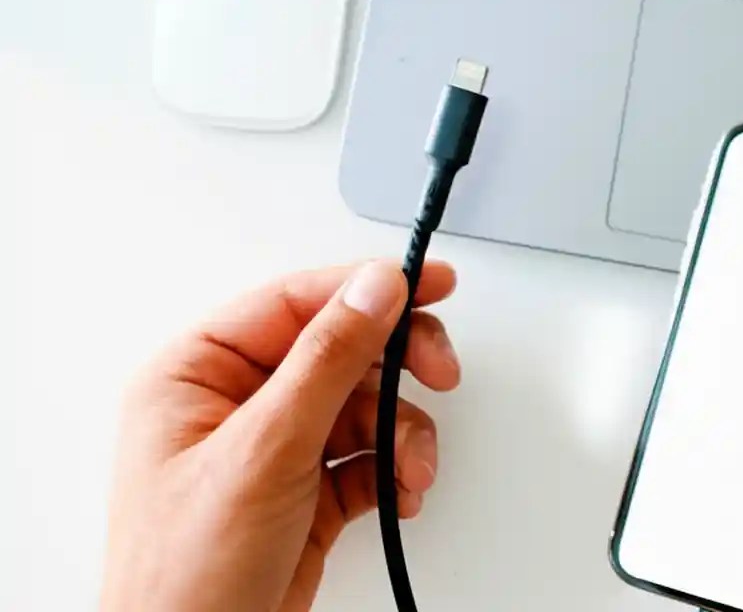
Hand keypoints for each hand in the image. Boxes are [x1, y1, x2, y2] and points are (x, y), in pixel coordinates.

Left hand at [100, 260, 460, 611]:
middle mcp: (236, 403)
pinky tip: (400, 492)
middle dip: (396, 366)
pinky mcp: (306, 491)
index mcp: (199, 373)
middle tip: (440, 371)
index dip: (367, 288)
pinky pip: (367, 456)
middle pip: (340, 349)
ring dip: (402, 433)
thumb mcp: (264, 450)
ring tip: (411, 468)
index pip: (296, 303)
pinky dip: (394, 472)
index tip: (429, 282)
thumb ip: (326, 360)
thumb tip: (372, 288)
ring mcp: (274, 448)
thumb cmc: (185, 577)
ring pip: (363, 406)